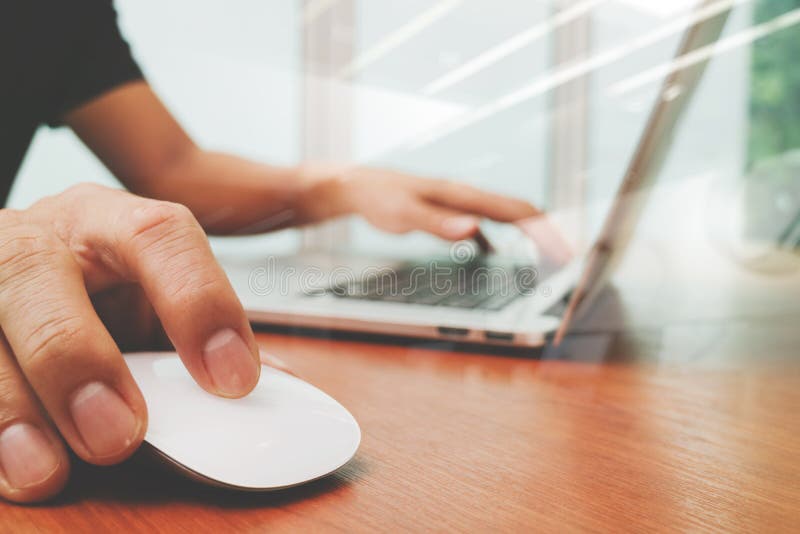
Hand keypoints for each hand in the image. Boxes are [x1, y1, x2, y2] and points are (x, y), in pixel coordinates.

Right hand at [0, 184, 260, 502]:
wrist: (23, 285)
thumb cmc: (96, 293)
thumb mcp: (151, 299)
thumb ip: (200, 334)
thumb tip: (278, 386)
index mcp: (111, 223)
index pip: (159, 235)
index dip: (198, 301)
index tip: (232, 377)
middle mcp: (40, 239)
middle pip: (38, 270)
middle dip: (78, 355)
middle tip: (119, 433)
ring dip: (12, 401)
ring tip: (46, 467)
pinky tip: (12, 464)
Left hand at [300, 165, 571, 262]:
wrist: (356, 185)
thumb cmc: (378, 197)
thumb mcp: (404, 214)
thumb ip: (438, 224)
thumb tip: (476, 231)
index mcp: (463, 195)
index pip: (516, 211)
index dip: (544, 230)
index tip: (565, 250)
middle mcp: (466, 196)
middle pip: (518, 213)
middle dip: (546, 234)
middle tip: (568, 258)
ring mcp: (458, 204)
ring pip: (503, 218)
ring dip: (527, 236)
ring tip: (544, 257)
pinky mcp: (447, 212)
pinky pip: (482, 226)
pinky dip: (498, 240)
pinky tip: (495, 255)